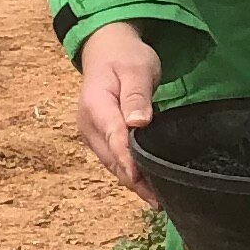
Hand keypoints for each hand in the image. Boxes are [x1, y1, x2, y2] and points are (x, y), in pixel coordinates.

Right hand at [74, 21, 164, 200]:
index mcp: (96, 105)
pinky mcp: (100, 138)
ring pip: (113, 164)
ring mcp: (92, 134)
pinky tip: (148, 185)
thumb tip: (138, 123)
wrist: (106, 49)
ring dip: (133, 182)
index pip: (113, 138)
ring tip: (157, 200)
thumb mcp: (137, 68)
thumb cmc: (125, 56)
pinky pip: (115, 160)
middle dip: (134, 181)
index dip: (128, 161)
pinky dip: (130, 173)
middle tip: (160, 201)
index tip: (143, 180)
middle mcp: (89, 125)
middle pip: (112, 159)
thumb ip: (137, 95)